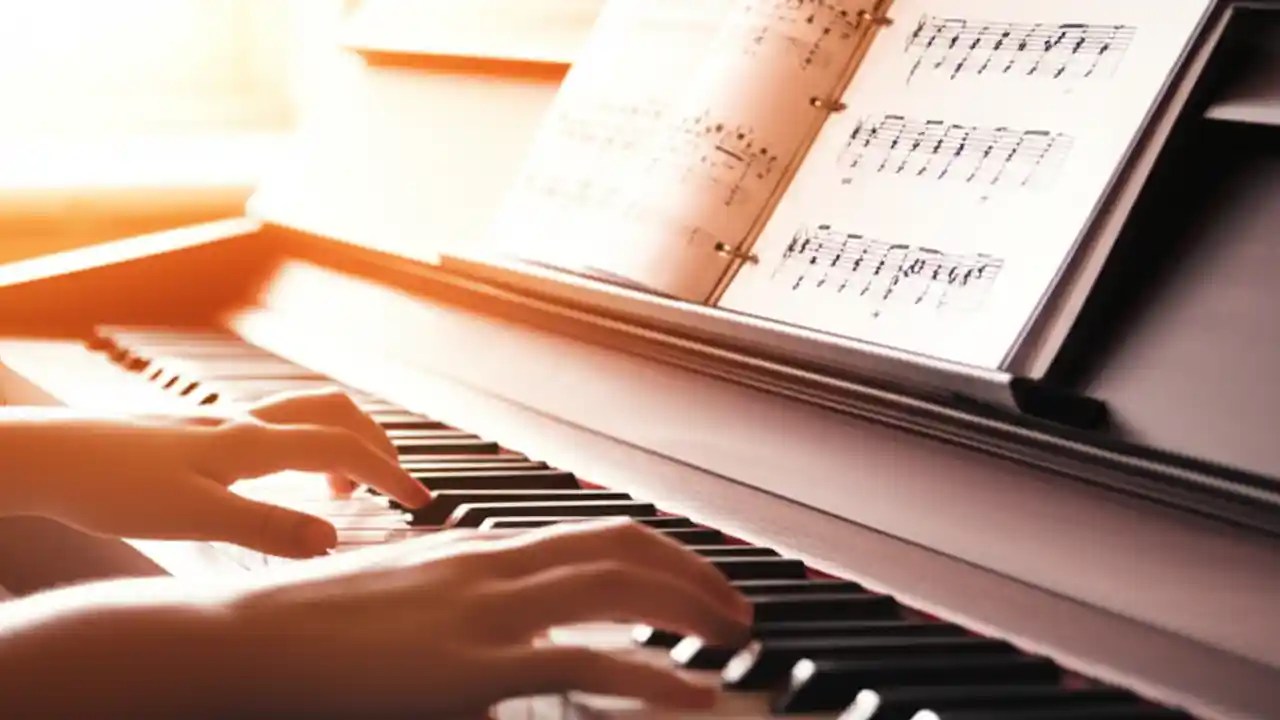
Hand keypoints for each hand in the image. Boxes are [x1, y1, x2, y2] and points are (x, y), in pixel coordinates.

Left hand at [17, 389, 426, 557]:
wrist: (50, 457)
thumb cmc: (114, 484)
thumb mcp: (195, 516)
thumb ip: (267, 526)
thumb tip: (332, 537)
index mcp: (254, 442)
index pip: (343, 449)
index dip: (389, 474)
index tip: (420, 501)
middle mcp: (245, 424)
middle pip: (336, 413)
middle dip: (377, 444)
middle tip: (395, 485)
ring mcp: (222, 424)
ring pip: (306, 412)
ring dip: (342, 438)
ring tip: (345, 486)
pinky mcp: (200, 433)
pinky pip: (276, 424)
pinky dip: (306, 442)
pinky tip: (284, 476)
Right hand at [222, 519, 754, 716]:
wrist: (248, 640)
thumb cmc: (320, 623)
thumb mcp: (413, 596)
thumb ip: (476, 601)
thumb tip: (529, 631)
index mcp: (483, 549)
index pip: (598, 533)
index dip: (664, 554)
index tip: (699, 579)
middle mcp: (495, 567)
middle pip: (624, 549)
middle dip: (695, 575)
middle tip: (737, 611)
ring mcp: (487, 613)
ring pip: (618, 589)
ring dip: (689, 610)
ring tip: (731, 639)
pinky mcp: (472, 668)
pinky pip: (586, 664)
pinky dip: (651, 678)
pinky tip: (687, 695)